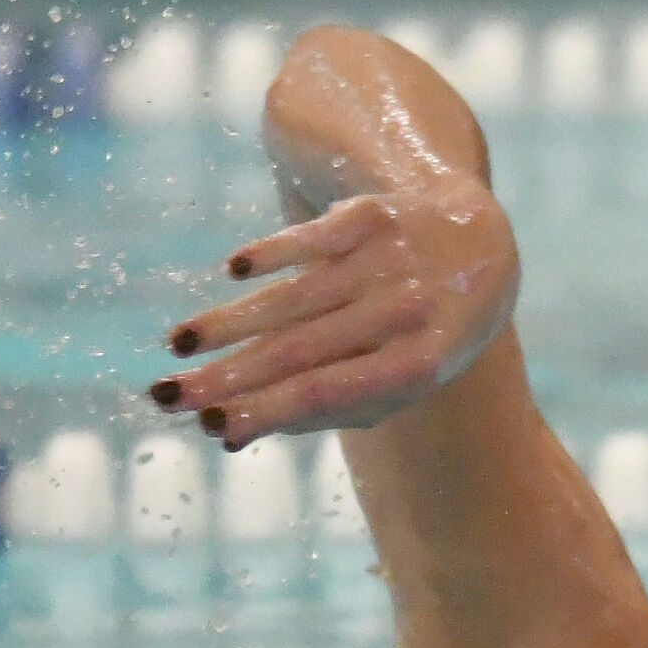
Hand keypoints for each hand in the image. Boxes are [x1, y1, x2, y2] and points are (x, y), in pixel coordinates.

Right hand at [148, 174, 518, 448]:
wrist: (479, 244)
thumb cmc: (421, 333)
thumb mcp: (397, 381)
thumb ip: (326, 409)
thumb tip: (229, 432)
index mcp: (417, 365)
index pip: (326, 392)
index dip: (266, 409)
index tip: (211, 424)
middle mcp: (407, 310)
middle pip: (300, 348)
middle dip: (228, 374)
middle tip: (168, 394)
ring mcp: (391, 259)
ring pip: (296, 295)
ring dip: (231, 320)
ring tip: (180, 342)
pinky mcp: (373, 214)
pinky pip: (313, 236)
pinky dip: (273, 251)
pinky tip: (233, 271)